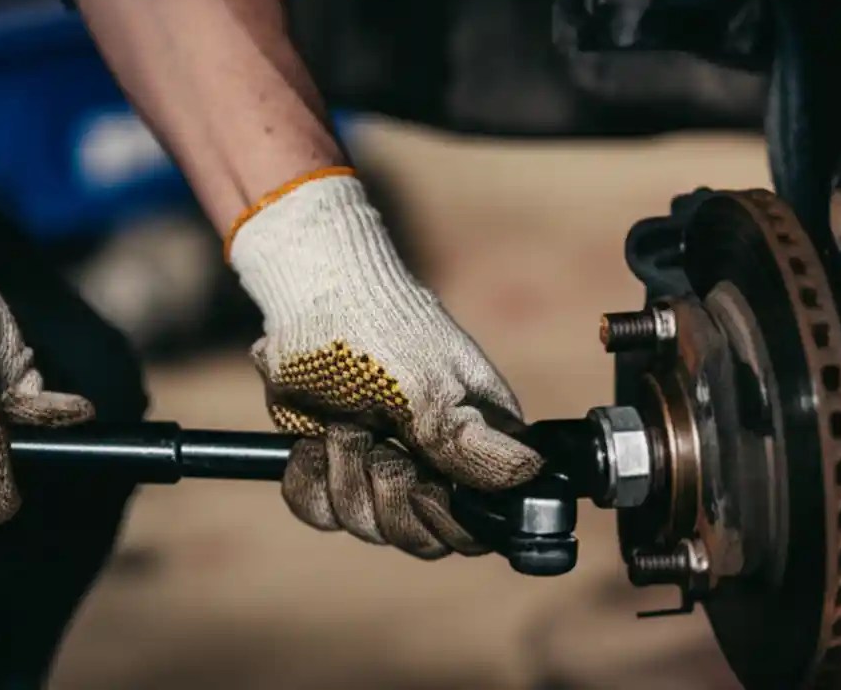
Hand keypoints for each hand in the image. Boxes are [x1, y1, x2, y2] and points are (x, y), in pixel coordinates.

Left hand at [229, 171, 541, 557]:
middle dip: (389, 493)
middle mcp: (434, 468)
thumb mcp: (430, 388)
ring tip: (344, 423)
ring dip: (345, 472)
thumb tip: (532, 476)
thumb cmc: (383, 332)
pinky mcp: (332, 468)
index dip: (449, 522)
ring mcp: (380, 470)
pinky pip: (318, 510)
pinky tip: (311, 437)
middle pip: (421, 539)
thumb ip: (471, 443)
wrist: (311, 302)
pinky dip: (308, 475)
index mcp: (478, 447)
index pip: (481, 526)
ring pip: (365, 526)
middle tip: (378, 441)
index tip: (426, 485)